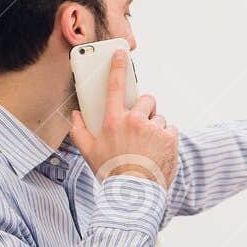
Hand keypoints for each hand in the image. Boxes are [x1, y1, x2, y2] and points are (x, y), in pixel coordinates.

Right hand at [69, 49, 177, 187]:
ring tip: (148, 146)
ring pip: (159, 117)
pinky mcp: (170, 138)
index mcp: (113, 120)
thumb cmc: (110, 172)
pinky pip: (170, 129)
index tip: (121, 53)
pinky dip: (166, 138)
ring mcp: (154, 129)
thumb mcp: (88, 152)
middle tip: (141, 124)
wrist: (134, 193)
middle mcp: (134, 120)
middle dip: (145, 109)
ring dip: (155, 127)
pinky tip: (158, 151)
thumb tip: (76, 114)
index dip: (118, 67)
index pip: (115, 86)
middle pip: (146, 100)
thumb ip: (79, 130)